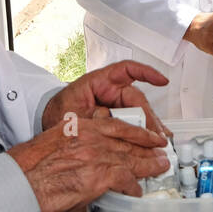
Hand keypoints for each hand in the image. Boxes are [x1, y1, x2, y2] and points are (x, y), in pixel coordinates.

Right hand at [8, 118, 169, 211]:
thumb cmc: (29, 167)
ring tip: (159, 168)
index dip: (138, 132)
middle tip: (162, 153)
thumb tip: (84, 154)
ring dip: (149, 165)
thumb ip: (74, 142)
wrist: (20, 182)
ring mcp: (97, 156)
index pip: (118, 125)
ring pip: (132, 159)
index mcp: (80, 126)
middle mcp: (92, 138)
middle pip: (129, 142)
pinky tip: (136, 192)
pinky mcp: (99, 176)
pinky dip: (133, 187)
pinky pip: (125, 181)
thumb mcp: (53, 141)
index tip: (149, 135)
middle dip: (148, 149)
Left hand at [41, 60, 171, 136]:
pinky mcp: (118, 117)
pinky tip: (152, 141)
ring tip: (159, 141)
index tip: (162, 80)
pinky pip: (134, 123)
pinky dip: (144, 132)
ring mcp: (116, 104)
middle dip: (149, 118)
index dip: (146, 73)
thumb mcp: (72, 115)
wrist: (50, 125)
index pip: (126, 70)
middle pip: (137, 100)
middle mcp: (111, 91)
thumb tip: (110, 121)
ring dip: (150, 127)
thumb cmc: (59, 113)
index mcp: (99, 82)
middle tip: (156, 135)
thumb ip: (91, 117)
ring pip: (139, 113)